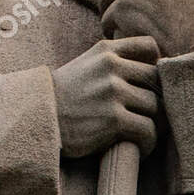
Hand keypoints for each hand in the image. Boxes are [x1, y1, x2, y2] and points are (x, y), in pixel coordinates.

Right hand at [51, 36, 161, 156]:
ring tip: (143, 133)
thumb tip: (154, 67)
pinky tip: (139, 147)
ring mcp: (112, 92)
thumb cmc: (64, 97)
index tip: (148, 83)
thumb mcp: (85, 65)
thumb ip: (113, 61)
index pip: (149, 47)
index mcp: (105, 51)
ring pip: (156, 107)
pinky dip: (148, 142)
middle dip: (157, 99)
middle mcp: (111, 67)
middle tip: (150, 115)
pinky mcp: (112, 120)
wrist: (36, 120)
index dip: (156, 65)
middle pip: (157, 80)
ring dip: (154, 123)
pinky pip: (147, 130)